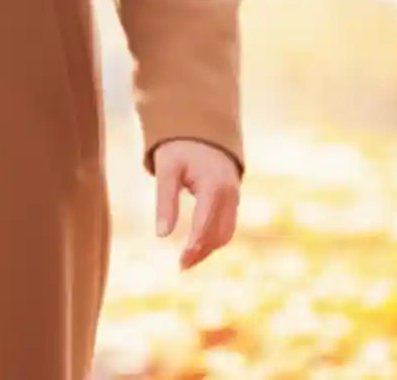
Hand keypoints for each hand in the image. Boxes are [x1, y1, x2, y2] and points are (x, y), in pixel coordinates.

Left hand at [153, 139, 240, 269]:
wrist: (201, 130)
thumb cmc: (179, 149)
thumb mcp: (167, 170)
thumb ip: (165, 201)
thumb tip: (161, 235)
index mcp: (215, 186)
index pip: (206, 224)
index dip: (195, 245)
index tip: (181, 262)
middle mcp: (230, 194)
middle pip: (219, 233)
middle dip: (201, 251)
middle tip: (180, 266)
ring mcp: (235, 197)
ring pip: (226, 232)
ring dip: (208, 249)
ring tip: (186, 261)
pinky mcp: (232, 199)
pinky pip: (226, 225)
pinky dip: (213, 238)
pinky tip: (195, 247)